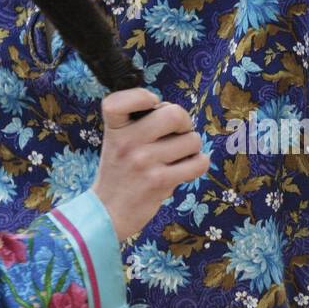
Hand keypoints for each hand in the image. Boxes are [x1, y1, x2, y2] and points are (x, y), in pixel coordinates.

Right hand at [92, 88, 209, 241]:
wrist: (109, 211)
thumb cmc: (119, 170)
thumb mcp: (116, 139)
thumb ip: (139, 121)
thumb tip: (177, 113)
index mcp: (114, 127)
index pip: (124, 99)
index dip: (143, 96)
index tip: (151, 106)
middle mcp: (127, 142)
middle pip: (174, 114)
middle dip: (184, 122)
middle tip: (178, 132)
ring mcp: (144, 162)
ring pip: (192, 140)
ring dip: (191, 146)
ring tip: (178, 155)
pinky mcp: (160, 182)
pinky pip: (198, 163)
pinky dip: (199, 163)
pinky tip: (187, 166)